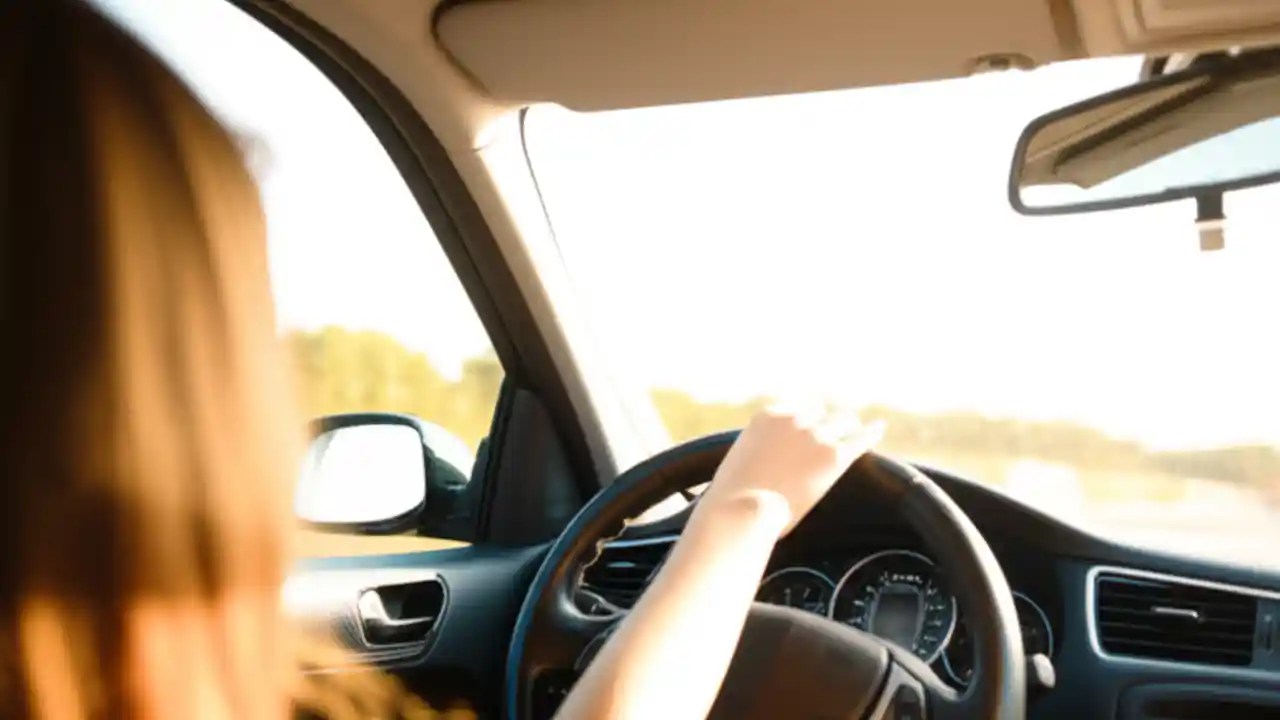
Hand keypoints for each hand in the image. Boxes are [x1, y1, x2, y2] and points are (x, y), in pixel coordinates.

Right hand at [696, 404, 884, 535]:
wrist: (742, 511)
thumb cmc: (732, 499)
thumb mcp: (737, 463)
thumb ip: (755, 454)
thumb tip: (762, 467)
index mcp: (767, 416)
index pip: (794, 408)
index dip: (803, 420)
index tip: (807, 428)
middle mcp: (793, 418)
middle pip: (820, 412)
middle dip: (826, 423)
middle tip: (835, 433)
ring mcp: (815, 434)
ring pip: (842, 422)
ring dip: (847, 429)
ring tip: (855, 434)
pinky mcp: (834, 455)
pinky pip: (859, 438)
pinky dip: (870, 432)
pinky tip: (878, 429)